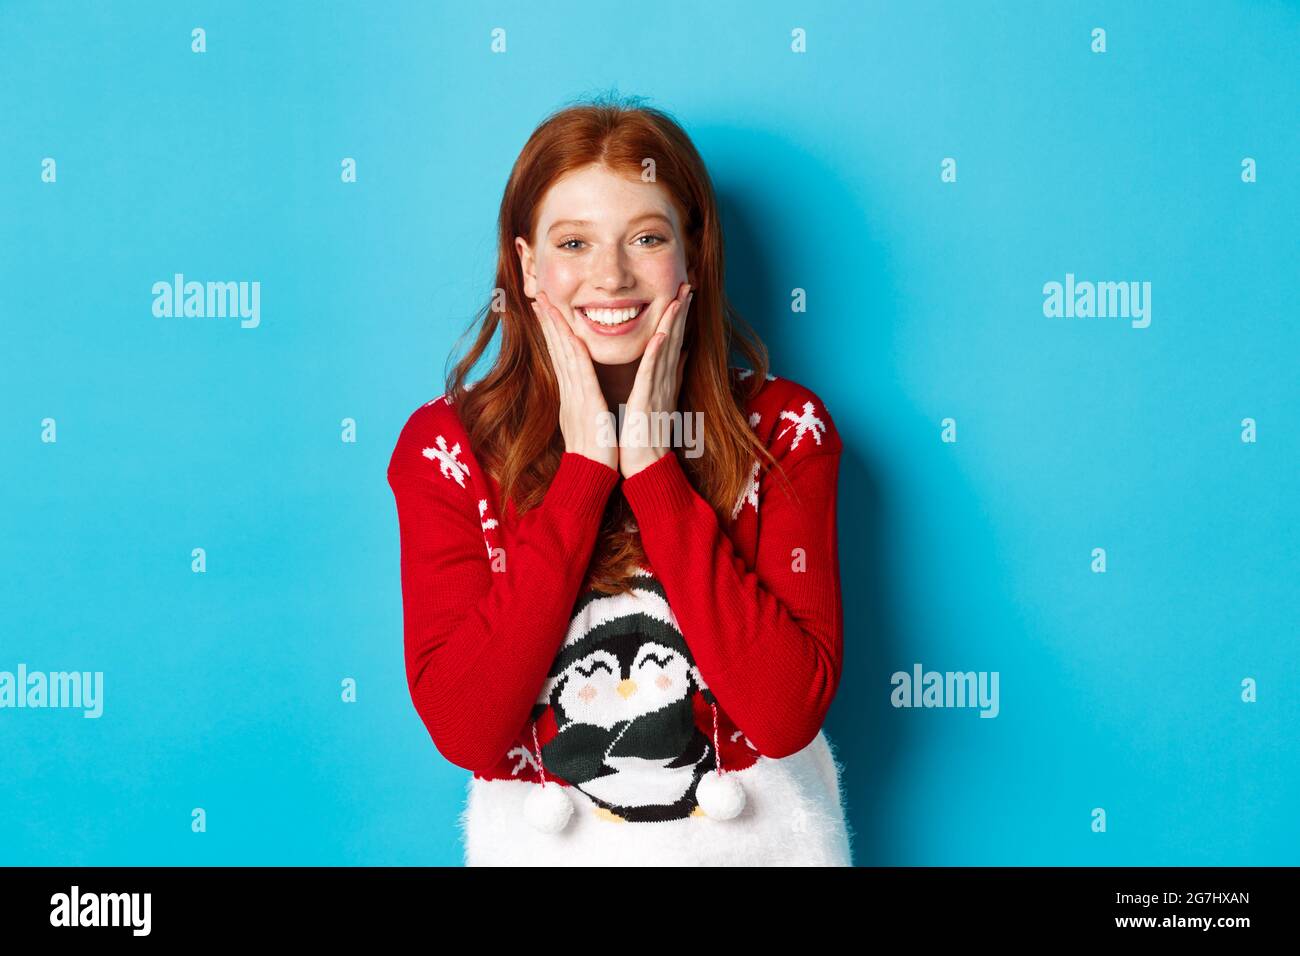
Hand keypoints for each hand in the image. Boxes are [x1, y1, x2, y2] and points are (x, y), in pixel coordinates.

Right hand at [532, 290, 618, 470]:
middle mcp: (570, 391)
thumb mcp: (593, 419)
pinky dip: (576, 350)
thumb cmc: (598, 451)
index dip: (554, 331)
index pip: (561, 355)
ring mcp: (575, 396)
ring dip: (556, 327)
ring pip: (564, 353)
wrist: (594, 475)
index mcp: (573, 393)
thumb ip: (591, 401)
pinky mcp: (587, 403)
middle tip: (539, 296)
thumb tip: (593, 392)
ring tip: (547, 303)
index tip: (548, 310)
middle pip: (556, 348)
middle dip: (548, 321)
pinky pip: (581, 372)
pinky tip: (573, 334)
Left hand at [619, 282, 691, 478]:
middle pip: (676, 338)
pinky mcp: (648, 399)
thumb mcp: (661, 399)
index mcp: (664, 379)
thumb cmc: (647, 436)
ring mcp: (658, 388)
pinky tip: (662, 333)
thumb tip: (682, 355)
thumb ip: (672, 376)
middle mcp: (665, 380)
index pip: (674, 341)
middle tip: (687, 284)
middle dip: (681, 311)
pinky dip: (658, 351)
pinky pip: (653, 371)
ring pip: (668, 348)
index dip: (679, 317)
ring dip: (674, 323)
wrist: (645, 466)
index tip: (684, 294)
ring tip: (680, 298)